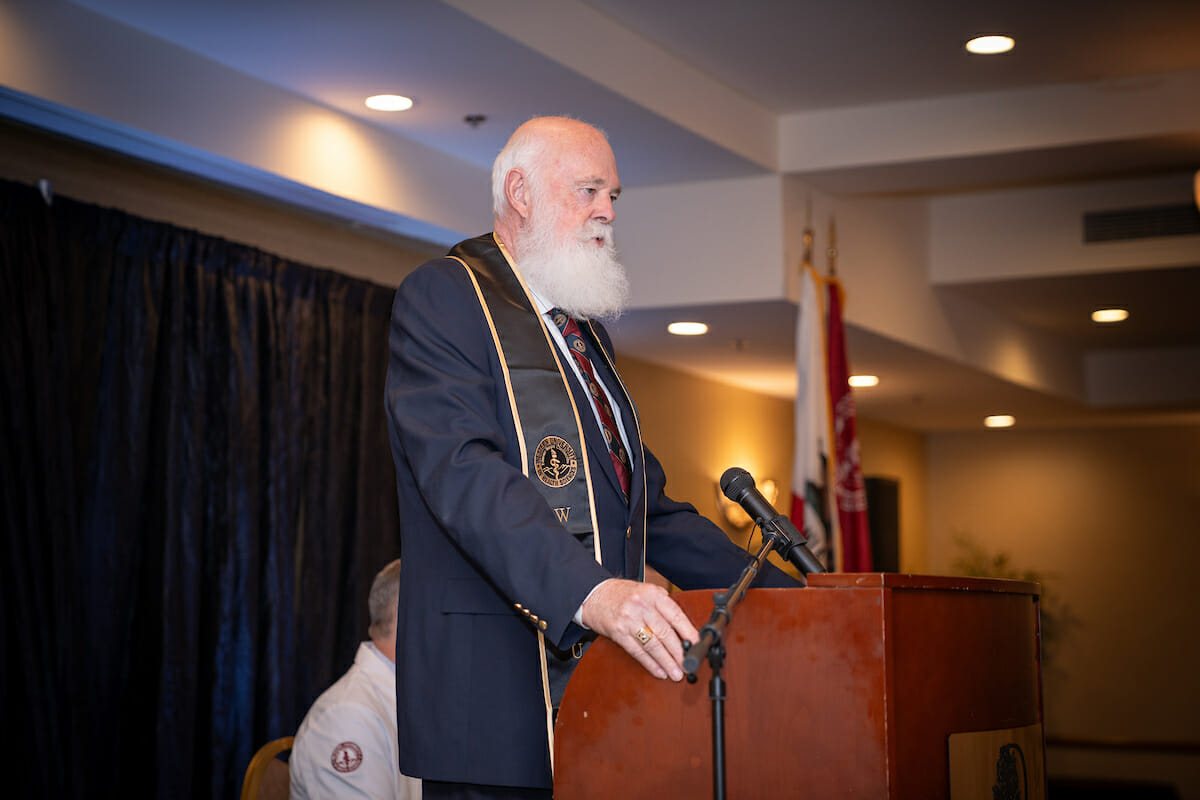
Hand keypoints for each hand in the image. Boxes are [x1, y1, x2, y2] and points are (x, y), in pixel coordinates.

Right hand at [580, 578, 699, 681]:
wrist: (593, 594)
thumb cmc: (623, 594)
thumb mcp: (646, 591)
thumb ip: (663, 606)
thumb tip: (684, 629)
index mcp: (652, 594)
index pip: (675, 615)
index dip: (688, 632)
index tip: (697, 644)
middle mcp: (641, 606)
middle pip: (665, 633)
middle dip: (679, 652)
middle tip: (688, 665)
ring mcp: (629, 620)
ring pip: (652, 645)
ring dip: (666, 662)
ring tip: (676, 673)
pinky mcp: (618, 633)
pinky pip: (637, 651)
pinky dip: (650, 663)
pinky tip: (659, 671)